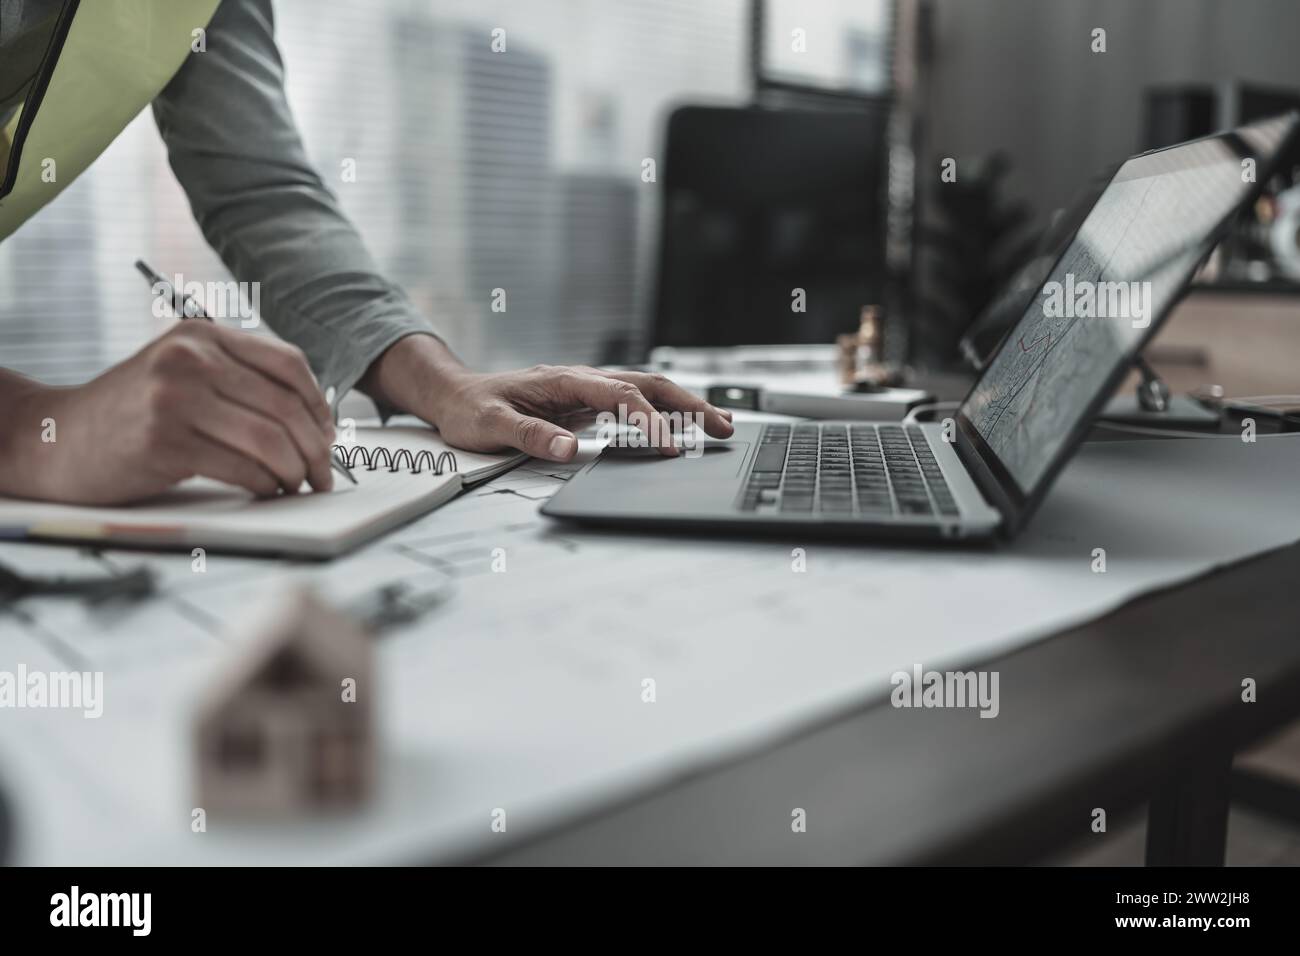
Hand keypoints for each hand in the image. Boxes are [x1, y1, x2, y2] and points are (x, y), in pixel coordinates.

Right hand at [0, 322, 334, 504]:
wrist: (56, 438)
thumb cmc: (134, 413)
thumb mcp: (183, 374)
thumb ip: (238, 380)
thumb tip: (316, 420)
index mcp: (202, 335)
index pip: (288, 363)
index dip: (320, 405)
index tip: (329, 435)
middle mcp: (189, 358)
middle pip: (285, 405)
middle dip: (316, 447)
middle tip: (325, 474)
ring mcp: (174, 398)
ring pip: (269, 439)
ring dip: (296, 471)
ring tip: (300, 486)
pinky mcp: (164, 442)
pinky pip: (241, 467)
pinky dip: (266, 485)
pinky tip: (269, 491)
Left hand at [360, 335, 733, 460]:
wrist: (455, 395)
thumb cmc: (471, 408)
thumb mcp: (491, 424)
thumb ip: (529, 435)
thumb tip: (566, 448)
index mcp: (564, 380)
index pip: (620, 396)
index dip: (648, 419)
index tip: (668, 445)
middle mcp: (582, 380)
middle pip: (648, 385)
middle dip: (689, 406)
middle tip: (722, 428)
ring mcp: (588, 391)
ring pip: (647, 391)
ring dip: (684, 407)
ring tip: (719, 426)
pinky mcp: (588, 403)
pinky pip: (635, 404)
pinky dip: (664, 414)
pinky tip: (682, 428)